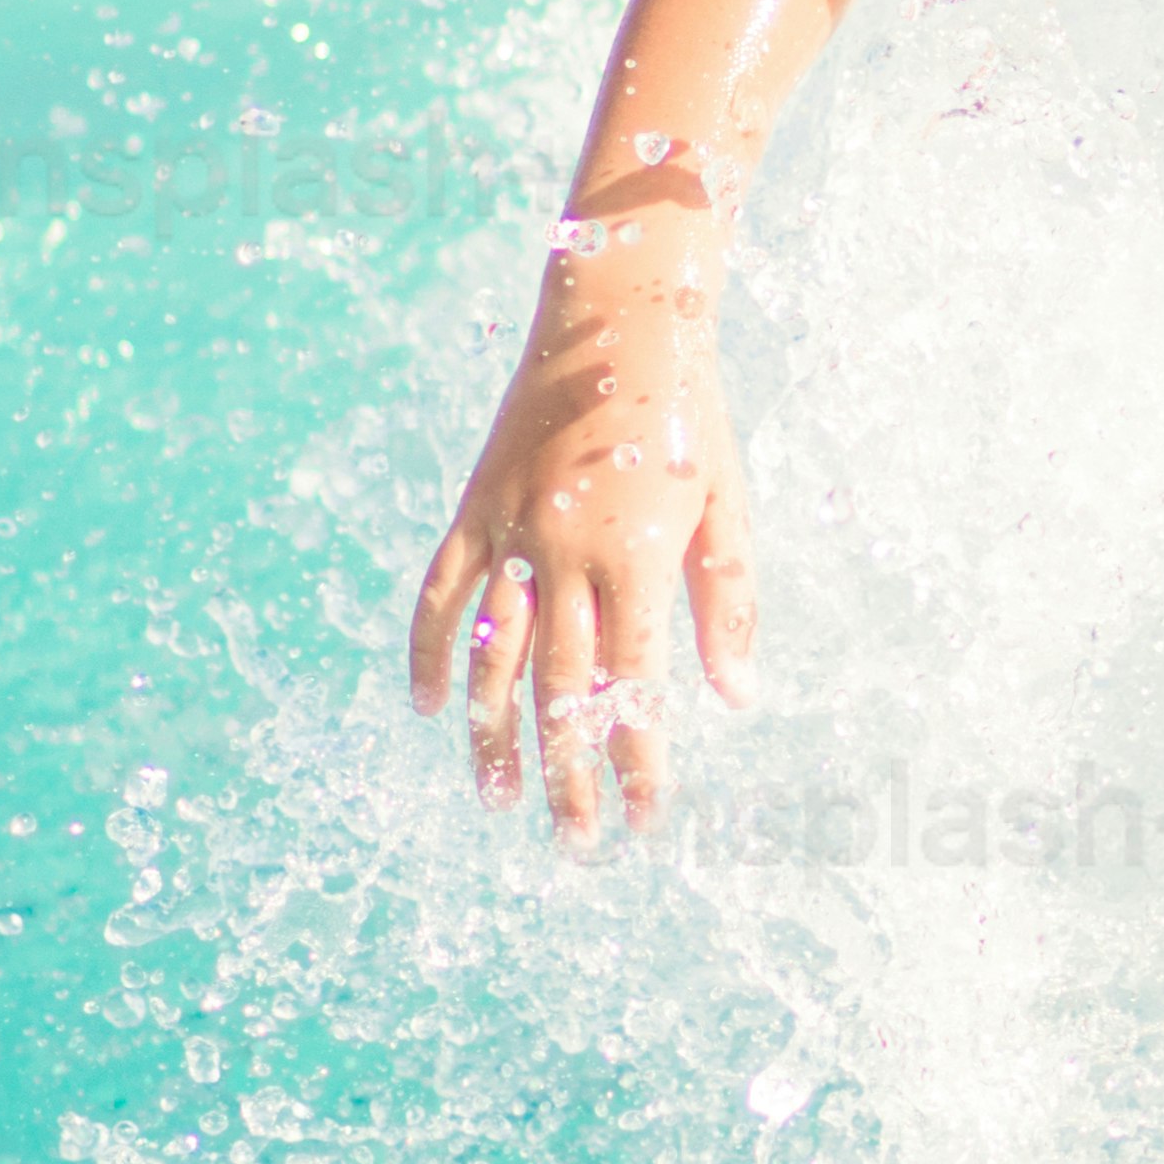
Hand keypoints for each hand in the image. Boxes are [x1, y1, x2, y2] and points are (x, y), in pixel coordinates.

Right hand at [409, 258, 757, 842]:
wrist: (618, 318)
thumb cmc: (690, 417)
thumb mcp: (727, 507)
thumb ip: (729, 605)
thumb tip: (734, 700)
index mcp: (640, 556)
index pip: (636, 687)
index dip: (640, 760)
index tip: (647, 819)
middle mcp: (568, 552)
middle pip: (562, 689)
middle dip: (570, 774)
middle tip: (576, 845)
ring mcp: (512, 530)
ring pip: (494, 655)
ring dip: (495, 733)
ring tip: (498, 799)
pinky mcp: (477, 507)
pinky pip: (442, 592)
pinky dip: (430, 651)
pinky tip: (429, 708)